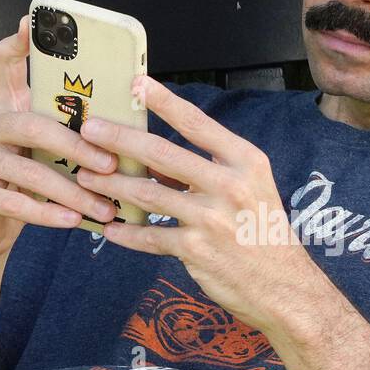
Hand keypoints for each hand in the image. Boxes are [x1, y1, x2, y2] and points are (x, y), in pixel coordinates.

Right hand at [0, 16, 119, 258]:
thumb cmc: (28, 183)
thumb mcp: (48, 153)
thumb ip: (69, 133)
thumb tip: (126, 129)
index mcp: (7, 105)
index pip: (7, 63)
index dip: (20, 43)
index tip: (33, 22)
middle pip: (33, 125)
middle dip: (77, 148)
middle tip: (110, 165)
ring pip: (27, 170)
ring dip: (71, 192)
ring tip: (102, 208)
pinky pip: (13, 201)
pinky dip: (48, 214)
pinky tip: (72, 221)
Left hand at [76, 76, 318, 333]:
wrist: (284, 286)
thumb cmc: (264, 232)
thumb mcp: (252, 188)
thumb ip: (212, 169)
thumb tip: (159, 159)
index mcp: (245, 161)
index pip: (198, 123)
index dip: (165, 101)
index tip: (137, 83)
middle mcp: (229, 185)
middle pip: (162, 154)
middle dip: (118, 139)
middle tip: (88, 129)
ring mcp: (210, 218)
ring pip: (147, 194)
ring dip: (111, 185)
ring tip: (85, 179)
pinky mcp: (196, 250)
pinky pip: (150, 237)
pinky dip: (127, 234)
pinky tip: (110, 229)